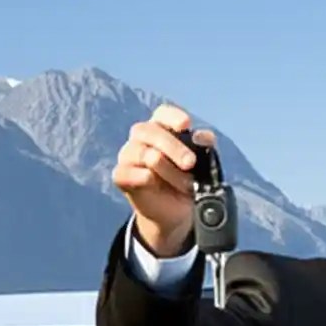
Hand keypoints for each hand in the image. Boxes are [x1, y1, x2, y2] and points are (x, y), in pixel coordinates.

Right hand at [112, 103, 214, 254]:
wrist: (176, 211)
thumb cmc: (188, 179)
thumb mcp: (203, 164)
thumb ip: (205, 147)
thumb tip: (203, 137)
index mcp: (161, 127)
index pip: (163, 113)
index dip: (173, 117)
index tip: (185, 125)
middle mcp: (141, 136)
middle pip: (152, 132)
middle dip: (175, 148)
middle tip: (191, 163)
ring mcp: (128, 154)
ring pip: (147, 155)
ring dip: (171, 172)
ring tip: (187, 185)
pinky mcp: (120, 175)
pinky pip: (128, 172)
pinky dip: (144, 177)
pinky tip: (153, 182)